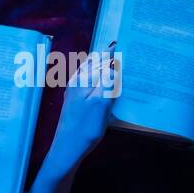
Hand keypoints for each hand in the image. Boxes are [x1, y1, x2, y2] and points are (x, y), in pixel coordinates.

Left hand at [49, 47, 118, 164]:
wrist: (66, 149)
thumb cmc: (85, 128)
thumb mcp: (101, 104)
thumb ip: (108, 81)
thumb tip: (114, 61)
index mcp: (83, 79)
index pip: (101, 58)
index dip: (113, 51)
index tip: (126, 43)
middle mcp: (77, 81)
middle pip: (95, 62)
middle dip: (110, 56)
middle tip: (127, 52)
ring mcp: (75, 91)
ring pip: (92, 72)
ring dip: (105, 66)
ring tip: (120, 65)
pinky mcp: (76, 101)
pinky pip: (90, 82)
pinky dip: (101, 78)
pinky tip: (108, 84)